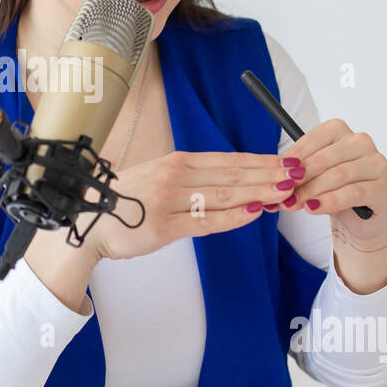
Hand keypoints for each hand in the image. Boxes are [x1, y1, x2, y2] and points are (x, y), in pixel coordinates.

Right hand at [80, 150, 299, 261]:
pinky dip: (232, 217)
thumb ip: (191, 177)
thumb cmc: (126, 201)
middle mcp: (174, 176)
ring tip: (285, 192)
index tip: (286, 161)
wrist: (90, 221)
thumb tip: (230, 179)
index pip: (226, 159)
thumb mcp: (158, 177)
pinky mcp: (164, 227)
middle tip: (296, 174)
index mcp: (176, 162)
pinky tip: (254, 213)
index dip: (259, 161)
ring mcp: (169, 201)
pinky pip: (205, 222)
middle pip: (230, 174)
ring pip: (223, 195)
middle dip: (267, 174)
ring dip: (257, 193)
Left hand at [273, 118, 386, 247]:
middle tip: (281, 194)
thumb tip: (271, 177)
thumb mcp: (311, 177)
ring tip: (293, 204)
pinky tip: (313, 208)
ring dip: (311, 192)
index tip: (277, 174)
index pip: (314, 139)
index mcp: (342, 131)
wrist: (362, 219)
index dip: (294, 159)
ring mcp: (376, 165)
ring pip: (338, 176)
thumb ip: (295, 172)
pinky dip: (330, 201)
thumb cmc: (334, 190)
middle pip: (324, 159)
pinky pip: (353, 193)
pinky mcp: (384, 189)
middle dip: (300, 178)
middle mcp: (362, 143)